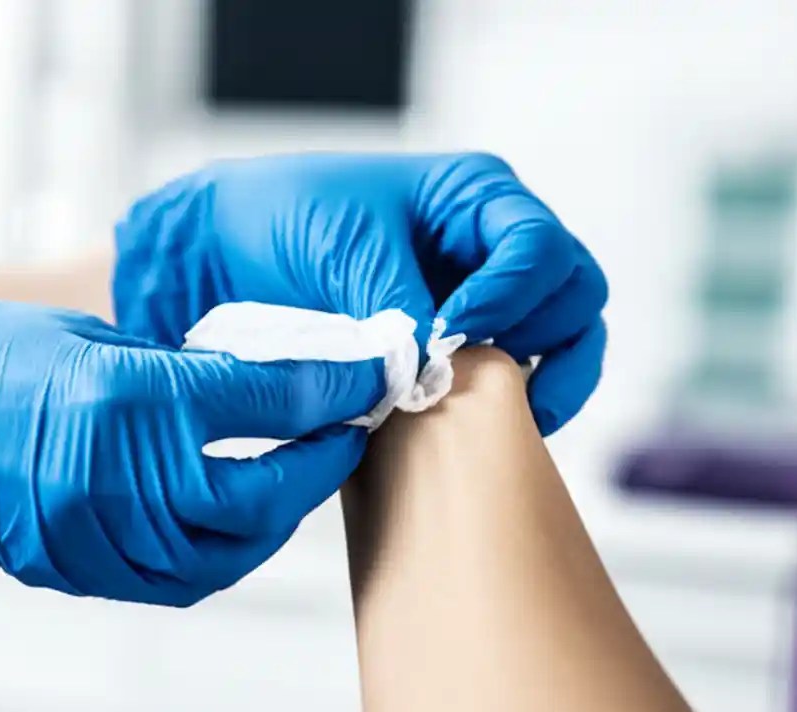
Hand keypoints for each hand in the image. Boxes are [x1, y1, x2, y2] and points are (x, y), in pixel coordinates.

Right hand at [0, 300, 381, 605]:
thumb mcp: (84, 333)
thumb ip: (176, 366)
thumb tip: (254, 379)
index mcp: (121, 399)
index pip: (264, 400)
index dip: (329, 386)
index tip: (365, 372)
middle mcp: (113, 478)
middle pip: (259, 494)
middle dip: (317, 463)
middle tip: (344, 429)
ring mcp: (91, 536)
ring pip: (225, 552)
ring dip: (276, 515)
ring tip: (296, 474)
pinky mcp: (73, 569)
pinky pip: (174, 580)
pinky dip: (222, 552)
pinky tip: (235, 518)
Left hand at [114, 153, 606, 434]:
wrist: (223, 253)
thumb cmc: (282, 217)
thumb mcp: (345, 246)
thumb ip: (400, 304)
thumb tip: (433, 371)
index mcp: (475, 196)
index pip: (538, 247)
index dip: (509, 294)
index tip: (451, 331)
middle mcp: (492, 247)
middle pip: (572, 296)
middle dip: (544, 340)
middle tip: (483, 377)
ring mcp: (483, 301)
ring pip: (564, 343)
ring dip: (546, 383)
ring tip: (508, 418)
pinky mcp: (459, 352)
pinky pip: (518, 380)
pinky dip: (512, 405)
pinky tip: (477, 429)